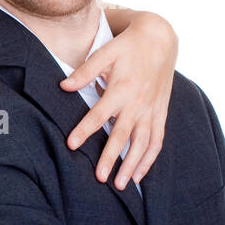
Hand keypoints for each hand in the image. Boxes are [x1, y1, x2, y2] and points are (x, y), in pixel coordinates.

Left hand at [61, 8, 176, 188]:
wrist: (160, 39)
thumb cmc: (127, 46)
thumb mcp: (105, 52)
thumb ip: (85, 72)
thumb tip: (63, 87)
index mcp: (122, 88)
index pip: (100, 114)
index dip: (85, 129)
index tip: (71, 145)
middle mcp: (138, 103)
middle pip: (123, 135)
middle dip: (111, 158)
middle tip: (99, 178)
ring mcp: (151, 110)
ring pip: (143, 143)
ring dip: (132, 165)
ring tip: (120, 185)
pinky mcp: (160, 113)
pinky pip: (157, 140)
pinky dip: (149, 159)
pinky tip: (138, 176)